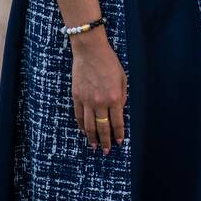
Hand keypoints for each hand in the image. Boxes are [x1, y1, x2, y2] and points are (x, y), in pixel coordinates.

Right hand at [70, 31, 125, 153]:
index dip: (118, 134)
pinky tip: (84, 132)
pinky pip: (79, 116)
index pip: (117, 122)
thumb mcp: (123, 78)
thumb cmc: (109, 61)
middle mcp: (101, 102)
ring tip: (94, 146)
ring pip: (89, 126)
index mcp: (114, 98)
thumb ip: (123, 96)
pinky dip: (81, 126)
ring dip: (92, 138)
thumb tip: (120, 110)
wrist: (90, 50)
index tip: (119, 142)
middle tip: (106, 150)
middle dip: (106, 141)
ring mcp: (87, 100)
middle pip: (103, 128)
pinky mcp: (77, 97)